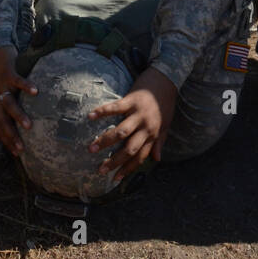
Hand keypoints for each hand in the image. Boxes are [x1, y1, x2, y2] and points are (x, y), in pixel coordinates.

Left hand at [0, 45, 36, 155]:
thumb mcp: (6, 96)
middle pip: (2, 120)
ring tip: (28, 126)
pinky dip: (26, 86)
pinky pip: (17, 81)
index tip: (18, 155)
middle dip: (11, 136)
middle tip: (21, 148)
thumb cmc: (5, 79)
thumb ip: (14, 109)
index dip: (7, 141)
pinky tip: (35, 91)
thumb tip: (28, 125)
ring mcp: (2, 86)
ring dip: (18, 116)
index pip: (0, 128)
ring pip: (8, 103)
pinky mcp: (9, 73)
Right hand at [87, 67, 178, 182]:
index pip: (140, 157)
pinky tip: (90, 116)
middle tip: (100, 170)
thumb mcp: (166, 125)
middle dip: (114, 161)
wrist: (167, 79)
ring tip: (91, 148)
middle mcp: (146, 127)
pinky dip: (102, 112)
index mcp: (153, 134)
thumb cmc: (165, 103)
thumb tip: (157, 159)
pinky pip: (115, 108)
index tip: (115, 179)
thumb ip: (159, 142)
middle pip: (129, 149)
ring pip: (121, 132)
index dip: (128, 169)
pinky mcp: (131, 99)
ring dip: (105, 141)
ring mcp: (138, 114)